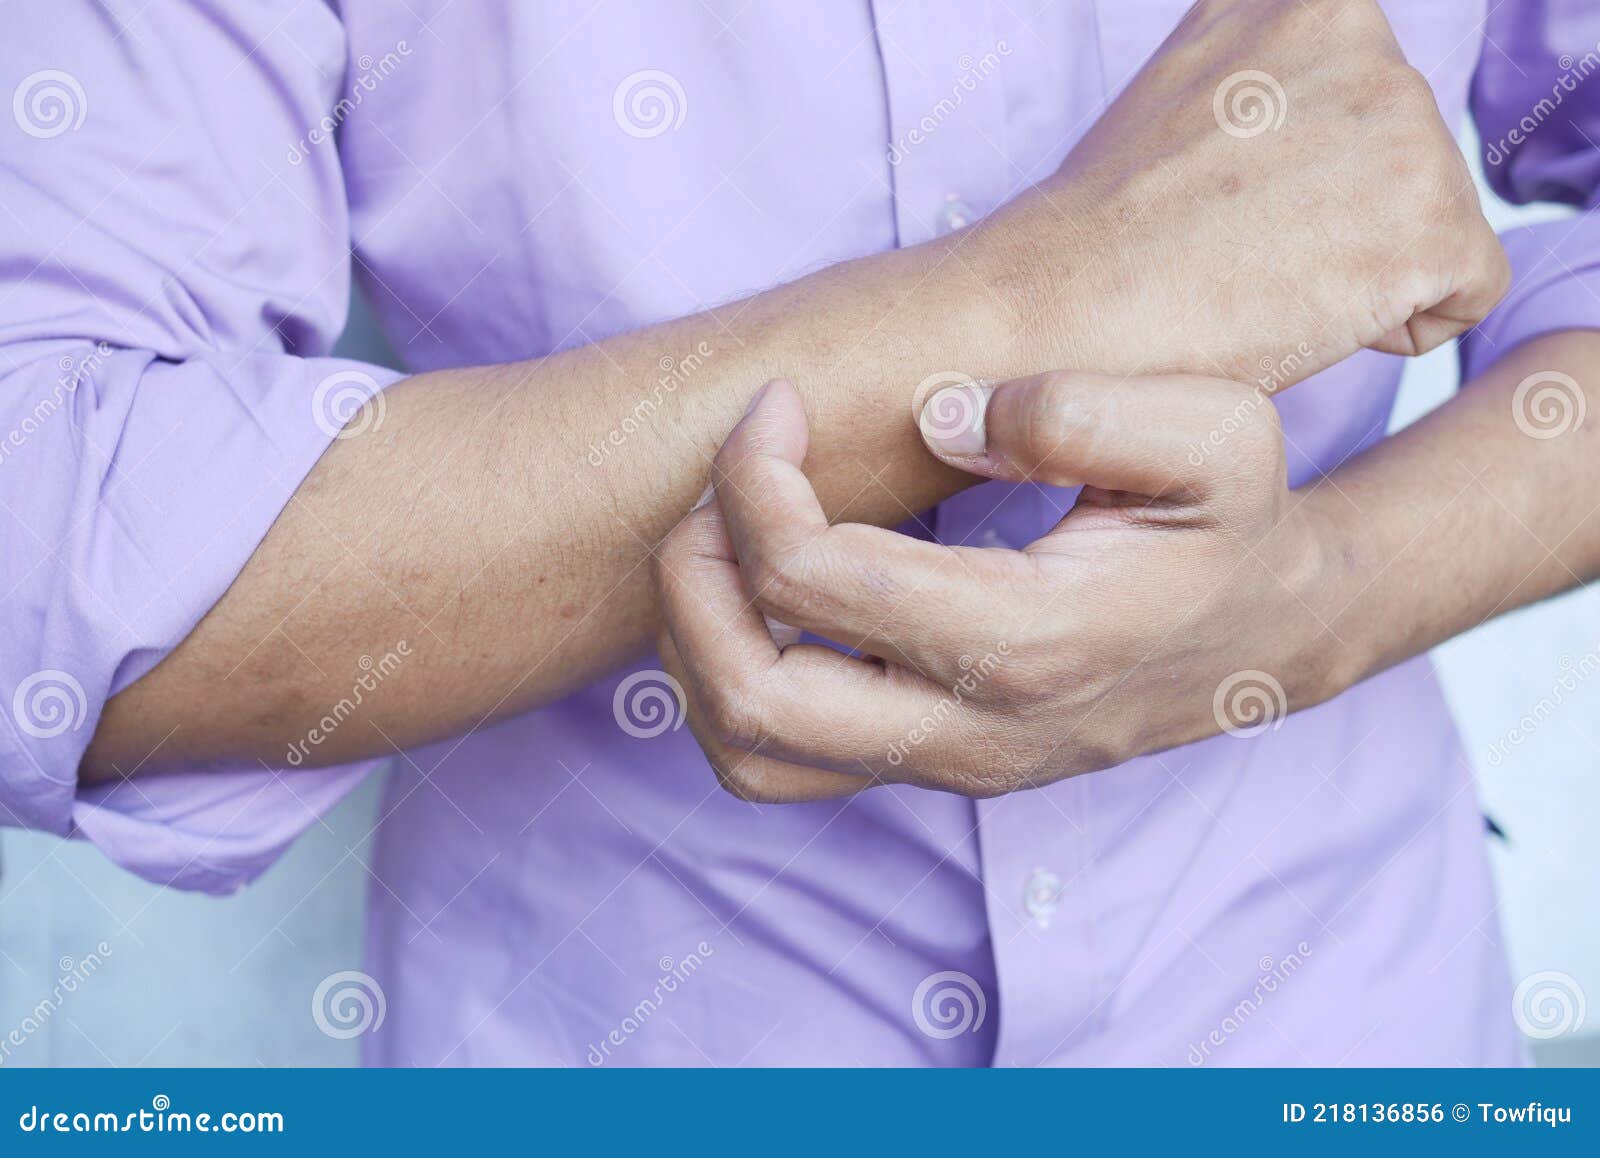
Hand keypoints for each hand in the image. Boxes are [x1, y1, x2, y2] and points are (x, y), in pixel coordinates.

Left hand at [653, 377, 1351, 801]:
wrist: (1269, 639)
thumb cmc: (1233, 527)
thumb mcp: (1215, 438)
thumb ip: (1081, 410)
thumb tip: (935, 416)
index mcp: (1024, 641)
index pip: (810, 577)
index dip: (755, 475)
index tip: (776, 405)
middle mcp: (968, 730)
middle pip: (750, 694)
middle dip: (694, 571)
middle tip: (718, 481)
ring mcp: (941, 764)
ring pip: (747, 748)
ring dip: (696, 638)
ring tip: (722, 537)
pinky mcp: (924, 768)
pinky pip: (777, 762)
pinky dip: (728, 682)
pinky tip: (757, 594)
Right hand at [980, 0, 1508, 387]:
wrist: (1061, 302)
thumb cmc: (1103, 229)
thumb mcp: (1186, 89)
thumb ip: (1265, 72)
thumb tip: (1301, 115)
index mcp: (1308, 1)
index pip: (1363, 108)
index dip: (1301, 177)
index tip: (1223, 203)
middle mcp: (1370, 37)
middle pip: (1409, 162)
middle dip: (1340, 220)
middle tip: (1233, 249)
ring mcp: (1405, 126)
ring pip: (1434, 226)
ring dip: (1361, 271)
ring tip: (1256, 280)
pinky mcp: (1430, 222)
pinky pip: (1465, 294)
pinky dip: (1397, 327)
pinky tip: (1302, 316)